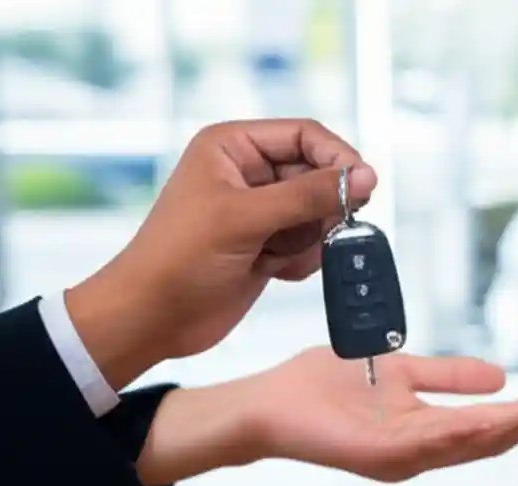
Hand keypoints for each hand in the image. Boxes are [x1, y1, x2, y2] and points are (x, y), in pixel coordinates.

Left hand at [65, 119, 376, 388]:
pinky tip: (271, 269)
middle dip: (322, 208)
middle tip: (312, 231)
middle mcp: (249, 173)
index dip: (337, 159)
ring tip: (275, 255)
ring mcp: (261, 211)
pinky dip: (301, 259)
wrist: (152, 318)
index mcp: (233, 146)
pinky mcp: (268, 244)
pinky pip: (311, 243)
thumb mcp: (246, 219)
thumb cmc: (177, 259)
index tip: (361, 188)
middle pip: (319, 175)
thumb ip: (309, 195)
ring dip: (309, 239)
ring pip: (320, 213)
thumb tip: (365, 176)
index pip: (306, 135)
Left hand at [137, 348, 517, 485]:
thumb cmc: (322, 387)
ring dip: (515, 424)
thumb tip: (500, 376)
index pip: (491, 424)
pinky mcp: (380, 454)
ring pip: (471, 441)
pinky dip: (470, 429)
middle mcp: (420, 451)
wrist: (269, 403)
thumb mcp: (400, 371)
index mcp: (426, 431)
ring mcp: (402, 457)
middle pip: (493, 439)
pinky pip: (434, 441)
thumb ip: (449, 376)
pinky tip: (498, 415)